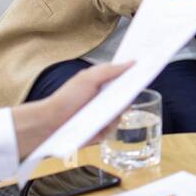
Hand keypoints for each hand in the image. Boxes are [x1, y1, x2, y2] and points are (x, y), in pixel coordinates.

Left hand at [11, 61, 133, 158]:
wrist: (50, 123)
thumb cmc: (66, 98)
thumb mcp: (89, 78)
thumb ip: (111, 70)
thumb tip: (132, 62)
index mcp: (103, 85)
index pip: (125, 81)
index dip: (135, 78)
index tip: (146, 72)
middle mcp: (105, 101)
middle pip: (127, 99)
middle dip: (125, 99)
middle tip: (117, 99)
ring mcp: (103, 117)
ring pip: (121, 116)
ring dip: (112, 116)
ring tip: (98, 115)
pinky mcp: (100, 132)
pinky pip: (112, 130)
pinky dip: (104, 128)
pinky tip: (94, 126)